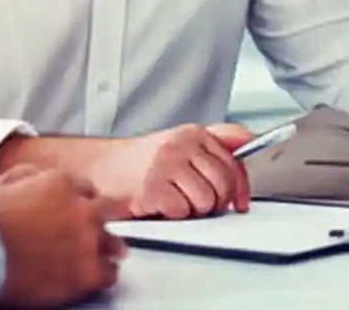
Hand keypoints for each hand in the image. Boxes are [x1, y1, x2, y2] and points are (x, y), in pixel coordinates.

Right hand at [0, 165, 125, 307]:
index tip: (79, 209)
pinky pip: (108, 273)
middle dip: (103, 218)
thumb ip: (31, 177)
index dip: (81, 201)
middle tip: (99, 227)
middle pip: (108, 210)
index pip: (86, 189)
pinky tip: (98, 277)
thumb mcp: (6, 182)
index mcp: (62, 183)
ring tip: (106, 255)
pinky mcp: (87, 271)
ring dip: (107, 247)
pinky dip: (103, 275)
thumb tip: (39, 179)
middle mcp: (82, 208)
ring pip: (113, 242)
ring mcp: (88, 240)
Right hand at [90, 123, 254, 219]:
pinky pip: (182, 211)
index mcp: (193, 134)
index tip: (240, 201)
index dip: (241, 186)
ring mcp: (166, 164)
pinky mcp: (152, 186)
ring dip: (193, 210)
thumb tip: (248, 140)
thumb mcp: (180, 142)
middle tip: (199, 205)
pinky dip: (173, 214)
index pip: (233, 160)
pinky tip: (159, 205)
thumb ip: (216, 139)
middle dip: (216, 202)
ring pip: (206, 200)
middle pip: (223, 183)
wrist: (100, 169)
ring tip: (175, 202)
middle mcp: (182, 144)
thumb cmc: (140, 162)